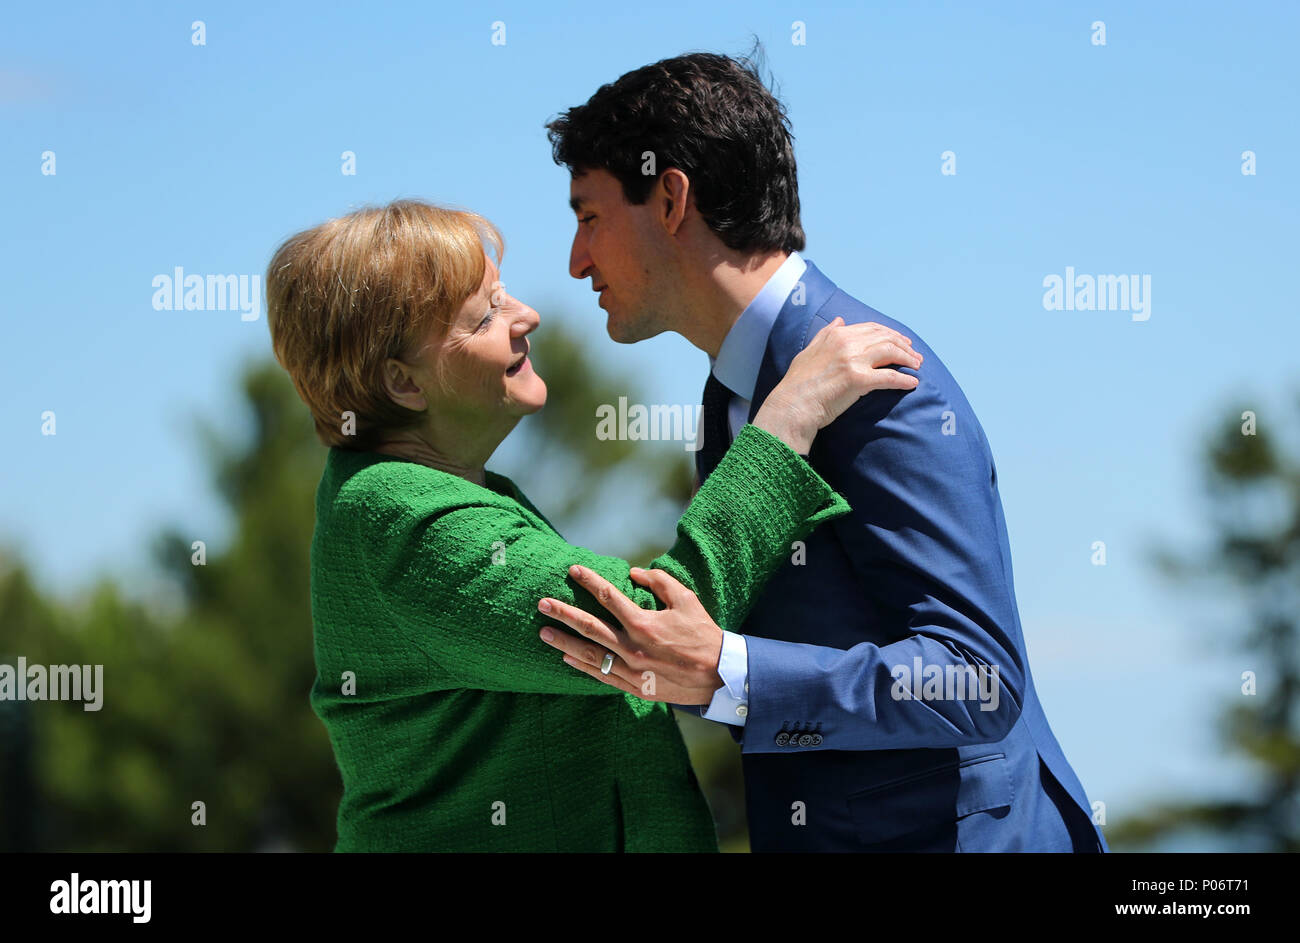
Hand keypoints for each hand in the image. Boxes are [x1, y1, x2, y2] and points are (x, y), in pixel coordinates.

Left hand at [537, 564, 723, 704]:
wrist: (718, 676)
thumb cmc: (703, 635)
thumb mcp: (686, 600)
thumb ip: (660, 581)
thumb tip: (634, 572)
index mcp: (644, 623)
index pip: (608, 596)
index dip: (589, 580)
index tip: (572, 570)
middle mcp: (632, 647)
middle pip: (589, 626)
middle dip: (563, 613)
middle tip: (542, 604)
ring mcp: (630, 669)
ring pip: (589, 653)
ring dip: (564, 641)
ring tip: (543, 632)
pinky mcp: (633, 686)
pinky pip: (601, 676)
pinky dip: (582, 666)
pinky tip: (566, 657)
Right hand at [753, 317, 921, 453]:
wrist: (791, 406)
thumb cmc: (798, 384)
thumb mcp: (809, 351)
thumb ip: (826, 334)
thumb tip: (840, 321)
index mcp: (835, 335)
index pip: (871, 328)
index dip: (890, 334)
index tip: (902, 342)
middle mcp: (846, 343)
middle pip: (885, 338)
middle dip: (904, 346)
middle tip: (916, 356)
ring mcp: (853, 360)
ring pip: (891, 353)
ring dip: (908, 359)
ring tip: (918, 366)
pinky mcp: (858, 380)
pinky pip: (889, 377)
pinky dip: (904, 380)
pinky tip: (913, 383)